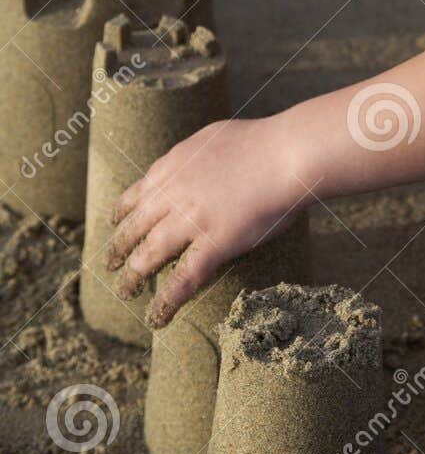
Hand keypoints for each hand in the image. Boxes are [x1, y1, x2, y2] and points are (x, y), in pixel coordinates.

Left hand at [106, 117, 309, 327]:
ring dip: (134, 275)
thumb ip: (196, 154)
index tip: (115, 223)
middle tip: (109, 263)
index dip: (123, 212)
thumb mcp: (214, 137)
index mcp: (173, 166)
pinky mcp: (213, 242)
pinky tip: (157, 316)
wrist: (286, 153)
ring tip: (125, 290)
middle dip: (120, 246)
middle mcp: (173, 193)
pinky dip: (167, 299)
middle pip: (136, 226)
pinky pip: (184, 277)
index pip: (137, 193)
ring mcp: (190, 219)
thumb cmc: (264, 142)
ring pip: (150, 253)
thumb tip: (195, 163)